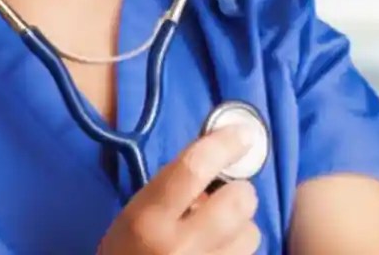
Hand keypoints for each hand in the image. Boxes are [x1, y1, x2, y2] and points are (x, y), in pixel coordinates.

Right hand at [98, 126, 261, 253]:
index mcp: (149, 218)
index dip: (224, 145)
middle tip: (230, 196)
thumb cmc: (127, 252)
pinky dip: (237, 250)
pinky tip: (218, 252)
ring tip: (219, 235)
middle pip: (237, 201)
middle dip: (240, 193)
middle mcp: (178, 246)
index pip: (194, 167)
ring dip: (241, 229)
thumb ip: (173, 190)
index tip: (242, 134)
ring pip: (250, 234)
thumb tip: (221, 169)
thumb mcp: (136, 214)